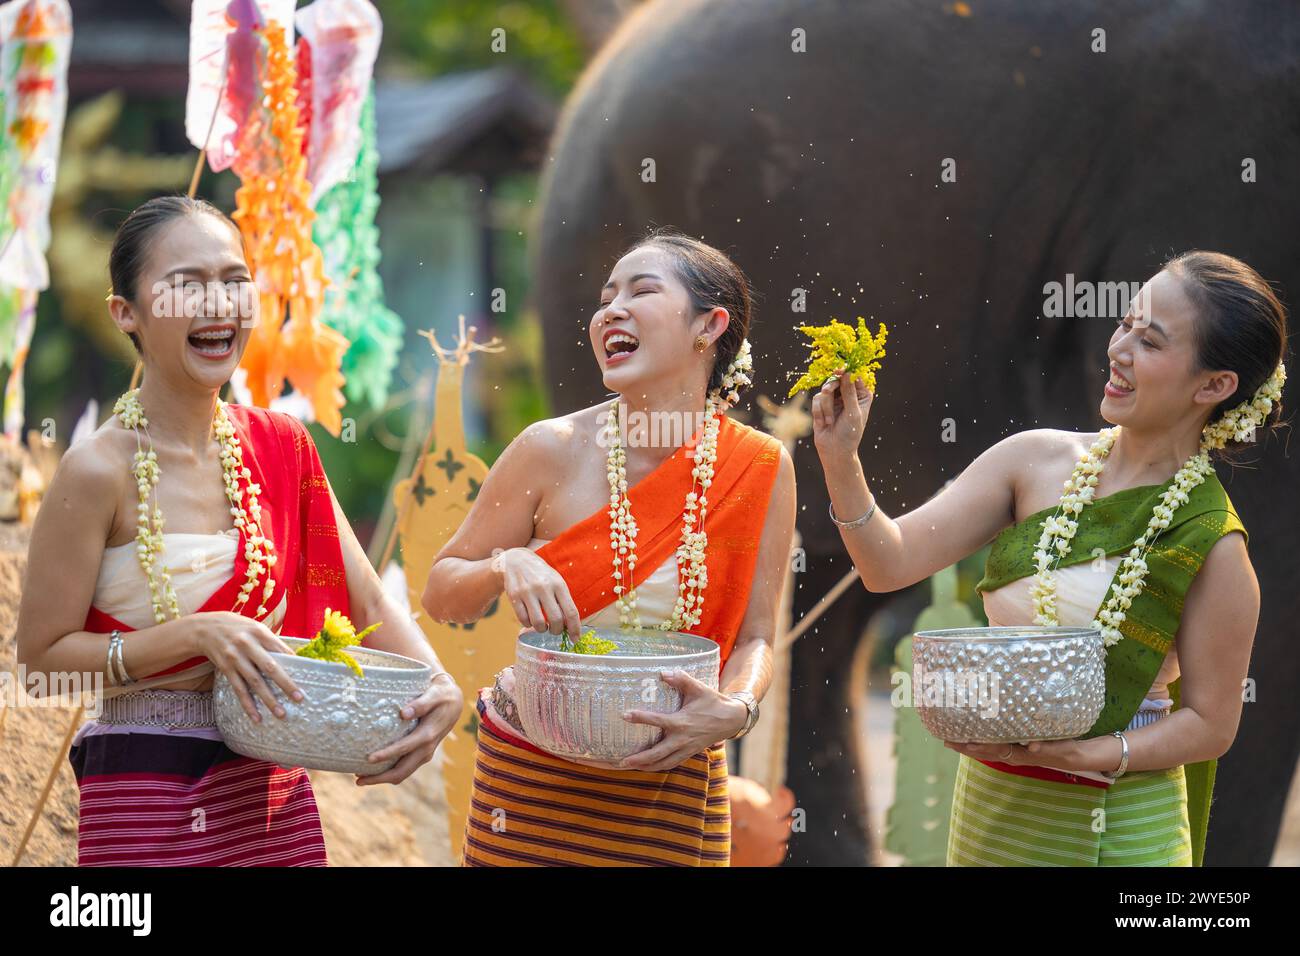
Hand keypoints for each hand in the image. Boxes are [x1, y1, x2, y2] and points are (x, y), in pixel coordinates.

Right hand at [191, 611, 300, 722]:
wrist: (204, 629)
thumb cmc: (237, 628)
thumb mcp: (255, 627)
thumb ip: (271, 641)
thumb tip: (293, 658)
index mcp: (259, 632)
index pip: (281, 649)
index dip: (294, 662)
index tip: (307, 674)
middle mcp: (247, 645)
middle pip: (270, 667)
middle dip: (285, 684)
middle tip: (299, 698)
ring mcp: (235, 658)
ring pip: (254, 682)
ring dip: (268, 699)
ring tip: (281, 713)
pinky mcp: (226, 669)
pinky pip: (239, 689)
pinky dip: (248, 704)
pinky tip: (256, 717)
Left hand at [358, 673, 463, 785]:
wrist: (454, 703)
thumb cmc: (441, 695)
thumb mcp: (435, 694)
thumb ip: (421, 703)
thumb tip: (404, 713)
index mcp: (428, 735)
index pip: (404, 749)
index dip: (386, 755)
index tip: (368, 759)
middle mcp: (426, 749)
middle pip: (401, 772)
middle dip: (379, 778)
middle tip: (357, 779)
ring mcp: (424, 754)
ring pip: (402, 774)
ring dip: (382, 778)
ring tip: (360, 777)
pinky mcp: (420, 754)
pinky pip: (403, 768)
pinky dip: (388, 772)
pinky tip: (374, 768)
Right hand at [495, 547, 581, 636]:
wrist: (516, 561)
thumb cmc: (541, 575)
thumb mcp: (556, 582)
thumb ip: (563, 601)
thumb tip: (570, 625)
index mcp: (558, 584)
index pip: (571, 612)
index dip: (574, 629)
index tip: (575, 639)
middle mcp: (544, 587)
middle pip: (556, 620)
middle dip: (557, 631)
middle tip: (555, 630)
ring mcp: (528, 592)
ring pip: (538, 623)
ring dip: (542, 629)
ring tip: (543, 626)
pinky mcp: (514, 597)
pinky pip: (523, 620)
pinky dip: (528, 624)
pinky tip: (530, 619)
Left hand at [619, 670, 749, 771]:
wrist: (731, 719)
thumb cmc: (712, 702)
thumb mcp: (698, 688)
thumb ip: (681, 679)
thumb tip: (663, 672)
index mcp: (682, 722)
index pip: (657, 721)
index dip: (640, 718)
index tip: (625, 715)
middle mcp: (682, 739)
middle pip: (658, 754)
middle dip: (639, 759)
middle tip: (622, 761)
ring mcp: (687, 749)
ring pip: (664, 763)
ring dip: (647, 767)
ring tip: (631, 767)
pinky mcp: (690, 753)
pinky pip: (672, 763)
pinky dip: (659, 766)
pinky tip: (648, 766)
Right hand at [811, 366, 872, 462]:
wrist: (835, 450)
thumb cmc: (850, 434)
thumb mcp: (853, 412)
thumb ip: (849, 392)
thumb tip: (847, 373)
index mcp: (861, 395)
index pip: (854, 377)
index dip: (846, 372)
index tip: (839, 370)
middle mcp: (848, 394)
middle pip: (837, 379)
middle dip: (832, 387)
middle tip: (828, 391)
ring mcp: (835, 399)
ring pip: (825, 390)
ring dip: (826, 407)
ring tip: (830, 421)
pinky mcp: (822, 405)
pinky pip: (816, 399)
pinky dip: (819, 412)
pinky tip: (824, 423)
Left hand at [943, 738, 1084, 771]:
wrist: (1070, 755)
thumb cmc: (1062, 748)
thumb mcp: (1056, 746)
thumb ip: (1044, 746)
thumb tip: (1032, 746)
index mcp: (1019, 754)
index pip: (994, 749)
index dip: (978, 746)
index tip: (963, 742)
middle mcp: (1012, 756)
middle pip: (984, 752)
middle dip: (965, 747)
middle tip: (946, 741)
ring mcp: (1011, 755)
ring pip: (985, 752)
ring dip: (968, 747)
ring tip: (950, 740)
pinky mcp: (1013, 751)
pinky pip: (992, 749)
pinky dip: (978, 745)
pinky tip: (969, 739)